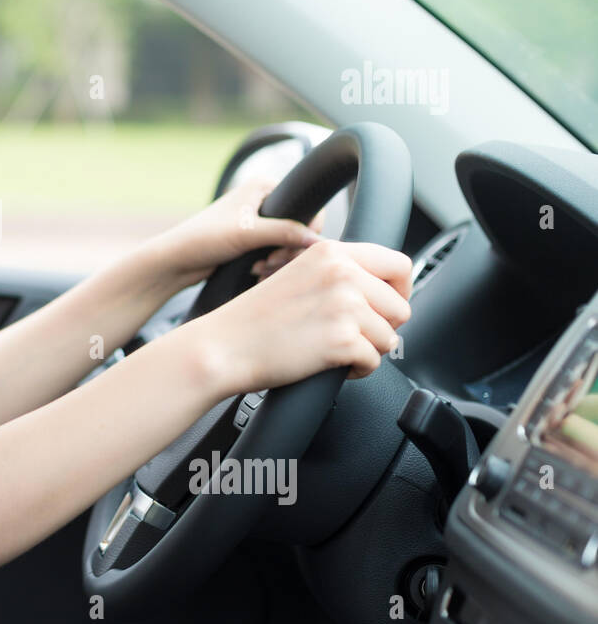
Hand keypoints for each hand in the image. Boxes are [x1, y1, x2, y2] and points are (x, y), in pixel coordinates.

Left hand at [150, 177, 327, 290]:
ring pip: (288, 245)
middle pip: (300, 229)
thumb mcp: (247, 234)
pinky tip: (256, 272)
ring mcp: (257, 221)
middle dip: (288, 251)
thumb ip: (285, 233)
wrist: (176, 261)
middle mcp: (262, 200)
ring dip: (279, 261)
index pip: (307, 207)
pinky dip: (270, 265)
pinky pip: (275, 253)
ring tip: (259, 269)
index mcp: (262, 186)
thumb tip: (318, 241)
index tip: (285, 251)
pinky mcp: (251, 240)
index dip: (304, 233)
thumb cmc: (203, 239)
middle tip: (271, 263)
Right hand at [191, 239, 413, 395]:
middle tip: (350, 336)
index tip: (386, 307)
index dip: (400, 291)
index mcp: (331, 252)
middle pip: (400, 307)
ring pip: (390, 338)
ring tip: (333, 349)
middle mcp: (342, 273)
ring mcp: (344, 306)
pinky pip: (374, 362)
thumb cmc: (254, 319)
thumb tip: (381, 291)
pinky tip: (328, 364)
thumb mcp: (298, 275)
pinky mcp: (343, 340)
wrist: (223, 347)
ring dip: (367, 350)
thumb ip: (338, 273)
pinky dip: (355, 370)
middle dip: (382, 328)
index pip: (398, 264)